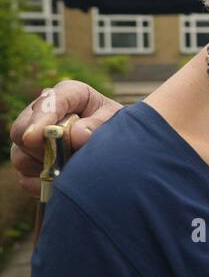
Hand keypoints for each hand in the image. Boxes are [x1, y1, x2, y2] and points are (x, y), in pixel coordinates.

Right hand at [9, 80, 122, 197]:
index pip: (48, 102)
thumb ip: (100, 126)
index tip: (36, 137)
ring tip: (72, 169)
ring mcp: (34, 137)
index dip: (41, 119)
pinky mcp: (31, 160)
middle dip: (42, 148)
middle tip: (68, 158)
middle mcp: (44, 112)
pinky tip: (61, 182)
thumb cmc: (120, 129)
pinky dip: (41, 183)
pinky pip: (25, 176)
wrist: (121, 148)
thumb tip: (77, 134)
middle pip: (23, 130)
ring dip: (43, 167)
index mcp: (70, 94)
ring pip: (20, 155)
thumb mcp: (119, 123)